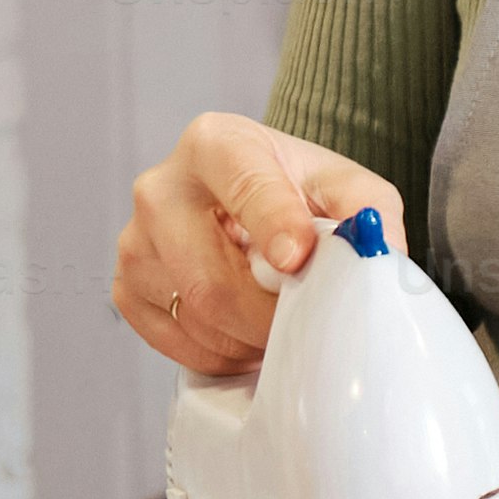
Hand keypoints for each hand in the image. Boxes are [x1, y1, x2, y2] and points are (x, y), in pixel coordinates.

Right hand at [113, 113, 402, 374]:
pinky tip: (246, 335)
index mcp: (215, 144)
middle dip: (270, 316)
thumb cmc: (295, 191)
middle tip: (309, 324)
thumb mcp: (342, 184)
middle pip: (211, 279)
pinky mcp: (126, 288)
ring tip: (282, 325)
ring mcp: (135, 242)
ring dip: (250, 339)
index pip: (244, 186)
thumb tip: (373, 253)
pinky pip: (175, 343)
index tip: (298, 261)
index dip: (273, 227)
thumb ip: (366, 208)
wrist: (249, 202)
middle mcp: (160, 188)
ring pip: (195, 316)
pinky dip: (222, 354)